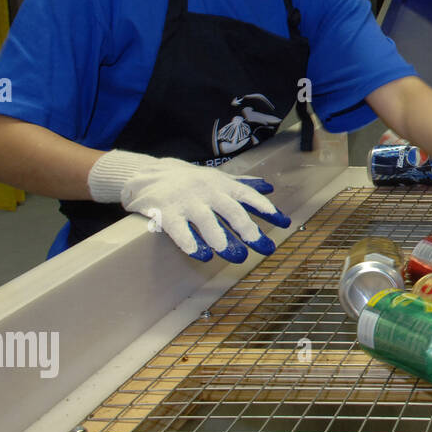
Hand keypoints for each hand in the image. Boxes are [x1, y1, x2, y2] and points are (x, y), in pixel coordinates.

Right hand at [88, 150, 290, 261]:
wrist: (146, 175)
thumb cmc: (190, 180)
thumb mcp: (218, 178)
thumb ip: (243, 185)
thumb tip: (270, 187)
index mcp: (222, 185)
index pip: (248, 196)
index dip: (266, 209)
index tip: (284, 222)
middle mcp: (207, 191)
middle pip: (231, 210)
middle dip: (249, 229)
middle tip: (264, 248)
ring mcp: (186, 202)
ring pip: (206, 220)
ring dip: (221, 239)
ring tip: (236, 256)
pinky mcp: (164, 212)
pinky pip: (178, 229)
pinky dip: (190, 243)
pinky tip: (202, 256)